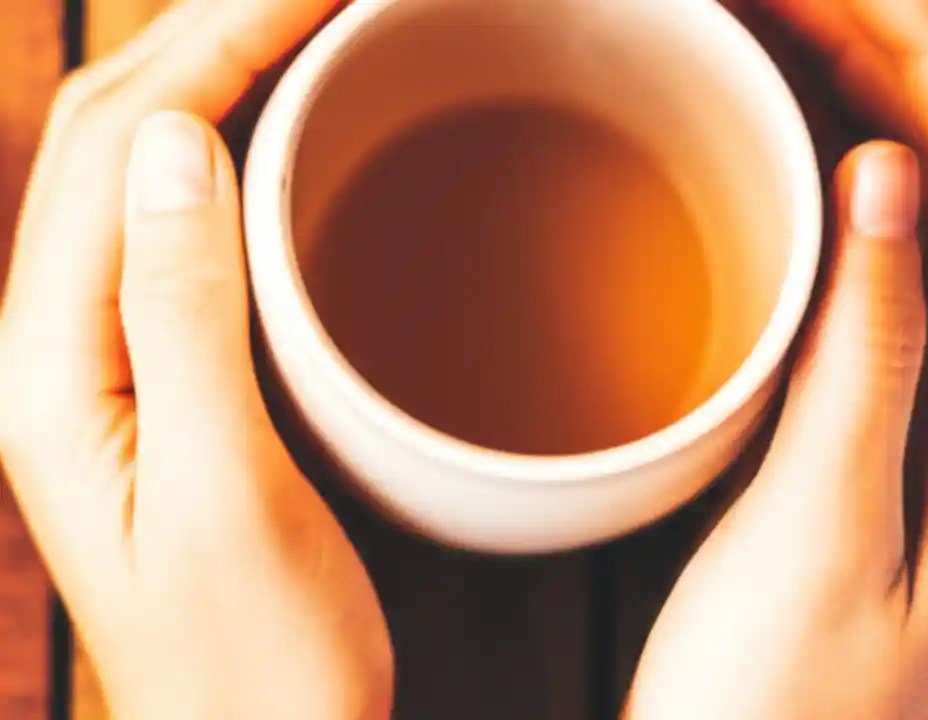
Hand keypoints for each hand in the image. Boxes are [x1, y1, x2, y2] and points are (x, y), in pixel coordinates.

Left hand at [0, 2, 392, 717]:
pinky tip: (292, 136)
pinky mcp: (165, 376)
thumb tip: (176, 139)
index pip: (115, 147)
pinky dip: (239, 156)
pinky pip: (185, 229)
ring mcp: (107, 360)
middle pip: (111, 137)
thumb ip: (185, 316)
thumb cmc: (255, 660)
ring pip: (142, 171)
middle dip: (212, 32)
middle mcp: (57, 348)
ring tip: (309, 25)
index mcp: (50, 368)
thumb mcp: (228, 492)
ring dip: (219, 78)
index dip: (212, 40)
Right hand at [628, 2, 927, 717]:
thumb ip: (870, 355)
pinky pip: (873, 261)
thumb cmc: (783, 699)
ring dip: (871, 101)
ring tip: (792, 24)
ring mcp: (926, 399)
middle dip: (904, 49)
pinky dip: (833, 181)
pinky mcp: (867, 414)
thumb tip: (888, 175)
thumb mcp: (824, 526)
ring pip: (924, 206)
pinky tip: (783, 151)